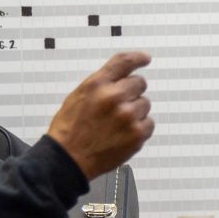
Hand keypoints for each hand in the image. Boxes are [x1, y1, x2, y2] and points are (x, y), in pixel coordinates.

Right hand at [46, 52, 154, 178]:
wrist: (68, 159)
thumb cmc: (70, 130)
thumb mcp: (79, 96)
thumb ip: (101, 85)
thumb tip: (122, 78)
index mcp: (97, 84)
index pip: (124, 62)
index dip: (138, 58)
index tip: (145, 58)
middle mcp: (114, 97)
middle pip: (139, 83)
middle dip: (132, 92)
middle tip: (119, 106)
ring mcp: (128, 116)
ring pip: (145, 104)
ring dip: (135, 111)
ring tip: (117, 124)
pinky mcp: (137, 134)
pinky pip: (149, 123)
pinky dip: (140, 128)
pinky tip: (123, 134)